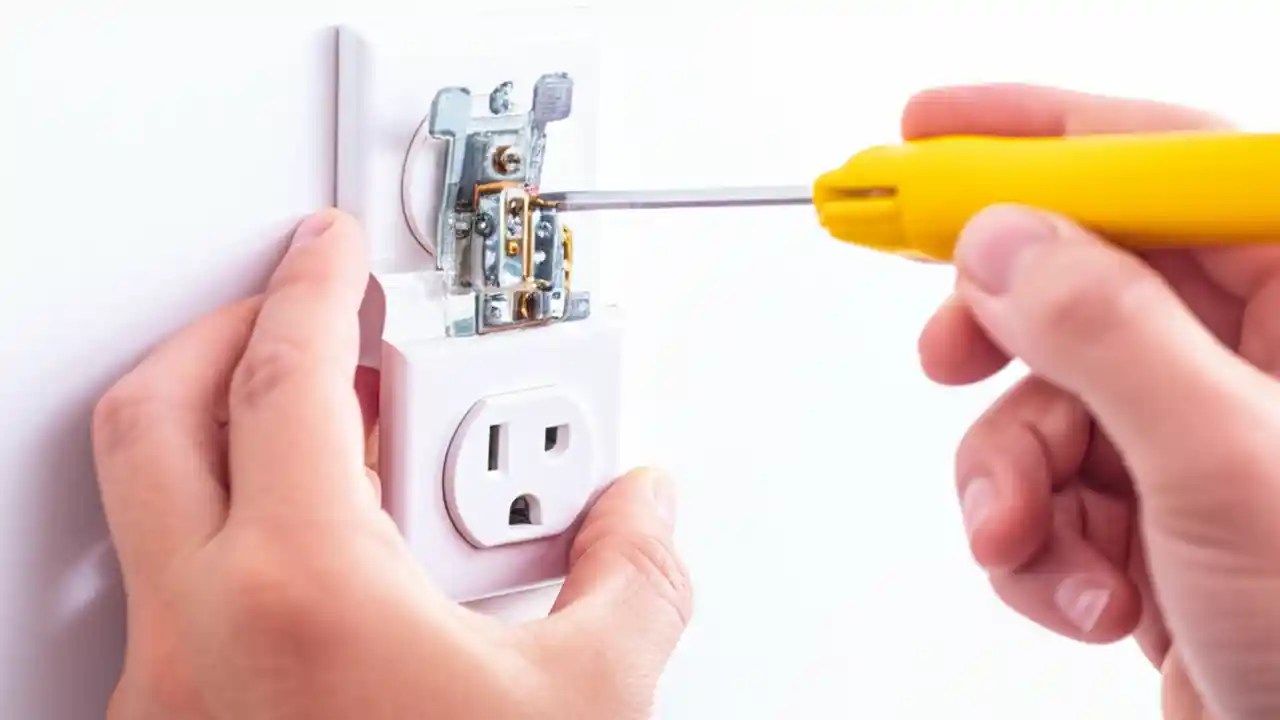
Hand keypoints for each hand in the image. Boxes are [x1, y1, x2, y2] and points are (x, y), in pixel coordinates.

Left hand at [92, 209, 691, 719]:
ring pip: (156, 506)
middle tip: (310, 313)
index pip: (288, 375)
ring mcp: (171, 688)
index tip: (331, 248)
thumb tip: (647, 514)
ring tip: (355, 439)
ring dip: (239, 438)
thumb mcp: (589, 706)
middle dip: (233, 335)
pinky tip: (344, 563)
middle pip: (161, 415)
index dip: (315, 285)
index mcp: (299, 594)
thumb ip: (635, 577)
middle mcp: (201, 634)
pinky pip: (180, 591)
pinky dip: (247, 536)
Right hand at [914, 85, 1279, 719]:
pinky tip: (1084, 596)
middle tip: (944, 354)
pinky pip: (1046, 485)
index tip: (928, 129)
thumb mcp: (1225, 465)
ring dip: (1011, 481)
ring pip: (1043, 399)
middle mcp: (1250, 357)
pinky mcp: (1150, 511)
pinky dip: (1037, 545)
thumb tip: (1002, 243)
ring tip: (1031, 545)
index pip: (1163, 161)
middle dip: (1000, 337)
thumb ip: (1108, 335)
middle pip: (1080, 278)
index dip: (1037, 129)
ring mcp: (1193, 435)